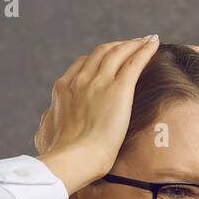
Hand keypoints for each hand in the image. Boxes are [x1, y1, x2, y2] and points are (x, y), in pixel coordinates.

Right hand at [36, 36, 159, 193]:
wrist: (74, 158)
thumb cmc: (59, 153)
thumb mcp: (45, 133)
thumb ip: (49, 121)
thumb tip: (48, 118)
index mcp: (63, 89)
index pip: (82, 64)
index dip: (98, 58)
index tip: (108, 59)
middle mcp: (80, 80)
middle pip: (101, 53)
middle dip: (116, 46)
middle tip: (130, 46)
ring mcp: (99, 82)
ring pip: (118, 53)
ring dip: (133, 44)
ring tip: (145, 40)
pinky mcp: (119, 89)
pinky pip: (134, 62)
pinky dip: (145, 49)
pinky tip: (154, 42)